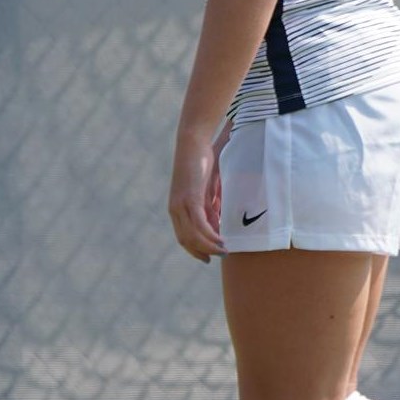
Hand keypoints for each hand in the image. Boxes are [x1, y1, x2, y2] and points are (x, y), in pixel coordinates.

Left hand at [168, 128, 226, 263]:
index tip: (209, 256)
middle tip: (220, 255)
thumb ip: (209, 205)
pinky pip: (199, 224)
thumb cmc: (200, 162)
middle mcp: (175, 209)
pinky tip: (221, 239)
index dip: (196, 249)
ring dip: (209, 246)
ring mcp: (181, 205)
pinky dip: (210, 235)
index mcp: (177, 208)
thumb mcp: (205, 189)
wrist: (192, 144)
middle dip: (203, 251)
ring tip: (224, 250)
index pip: (183, 237)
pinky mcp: (190, 199)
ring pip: (193, 235)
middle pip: (186, 240)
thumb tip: (216, 221)